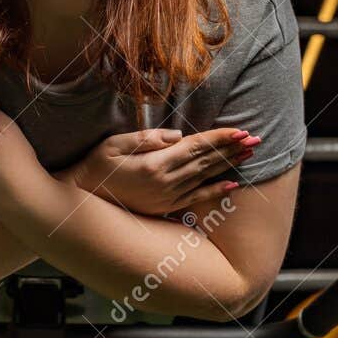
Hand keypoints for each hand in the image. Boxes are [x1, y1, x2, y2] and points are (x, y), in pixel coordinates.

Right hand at [72, 126, 256, 218]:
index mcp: (155, 164)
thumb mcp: (114, 145)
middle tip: (256, 139)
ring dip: (229, 165)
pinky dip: (215, 191)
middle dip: (233, 149)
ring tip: (249, 154)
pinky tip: (231, 185)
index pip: (196, 147)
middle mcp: (165, 183)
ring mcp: (166, 198)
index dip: (220, 138)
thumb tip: (179, 136)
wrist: (81, 199)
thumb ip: (147, 138)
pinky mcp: (165, 207)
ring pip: (206, 177)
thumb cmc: (96, 166)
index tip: (241, 130)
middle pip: (207, 161)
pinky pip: (196, 198)